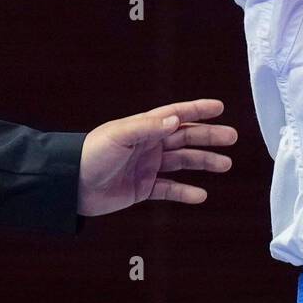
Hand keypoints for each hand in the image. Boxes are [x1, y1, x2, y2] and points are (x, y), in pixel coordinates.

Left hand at [77, 99, 236, 215]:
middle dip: (209, 137)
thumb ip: (148, 127)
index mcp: (143, 128)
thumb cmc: (91, 155)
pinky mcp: (143, 188)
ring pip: (183, 163)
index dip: (197, 110)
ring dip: (204, 163)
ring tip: (225, 165)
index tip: (219, 107)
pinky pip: (169, 189)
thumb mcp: (119, 136)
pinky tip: (201, 194)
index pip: (176, 115)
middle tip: (232, 138)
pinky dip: (186, 192)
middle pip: (185, 138)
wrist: (70, 185)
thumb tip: (177, 120)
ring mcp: (147, 166)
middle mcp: (149, 145)